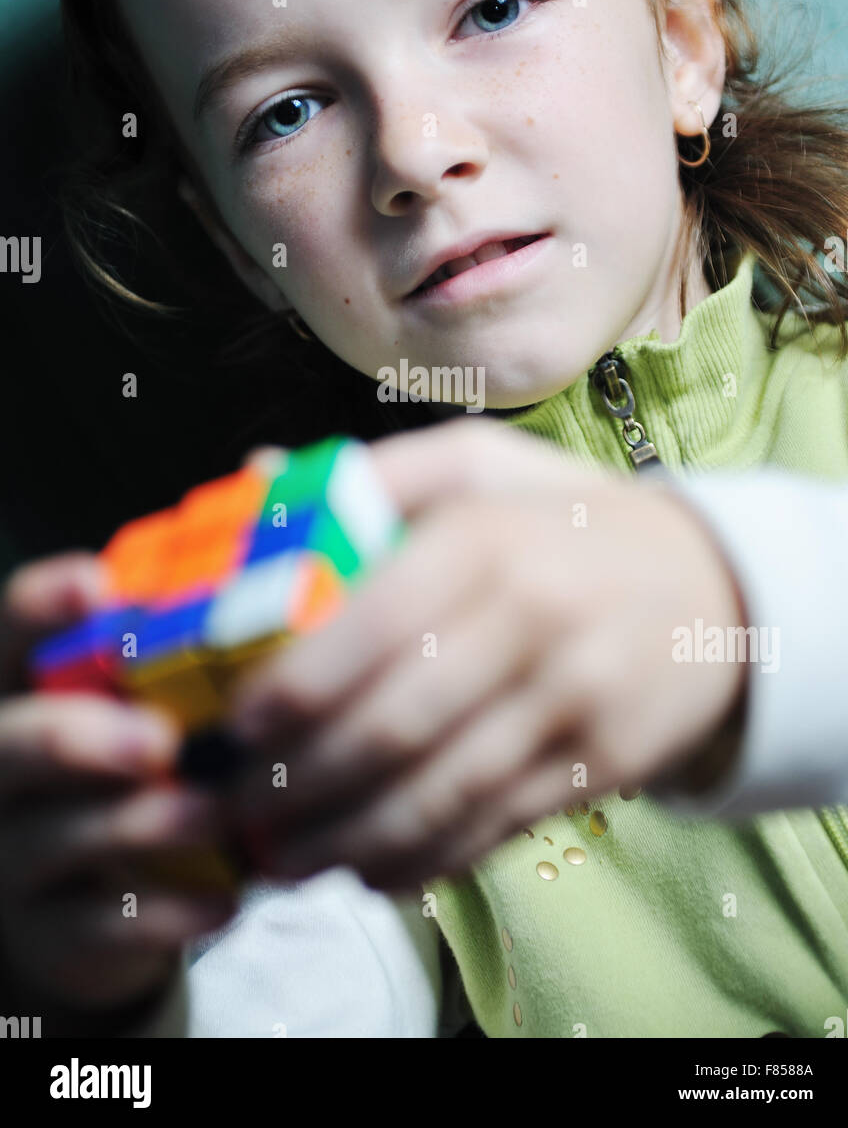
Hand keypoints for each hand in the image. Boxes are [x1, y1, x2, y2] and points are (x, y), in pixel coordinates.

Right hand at [0, 551, 238, 1022]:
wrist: (98, 888)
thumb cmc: (145, 750)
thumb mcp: (156, 676)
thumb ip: (198, 591)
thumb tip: (269, 470)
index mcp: (28, 682)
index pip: (12, 630)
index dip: (45, 605)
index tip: (99, 586)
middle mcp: (4, 761)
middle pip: (10, 741)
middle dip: (80, 738)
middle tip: (159, 739)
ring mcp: (16, 850)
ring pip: (56, 835)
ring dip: (142, 824)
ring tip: (215, 814)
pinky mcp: (51, 930)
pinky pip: (98, 926)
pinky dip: (167, 913)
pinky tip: (227, 898)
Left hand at [227, 421, 748, 892]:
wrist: (715, 590)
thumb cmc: (566, 524)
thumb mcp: (483, 465)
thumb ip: (376, 474)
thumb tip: (260, 475)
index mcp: (490, 537)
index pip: (377, 623)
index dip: (298, 685)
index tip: (235, 725)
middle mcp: (534, 619)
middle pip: (398, 724)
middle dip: (302, 780)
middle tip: (236, 804)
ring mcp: (575, 700)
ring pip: (441, 793)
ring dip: (347, 839)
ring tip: (282, 857)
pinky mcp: (601, 765)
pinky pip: (493, 827)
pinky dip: (420, 859)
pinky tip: (366, 867)